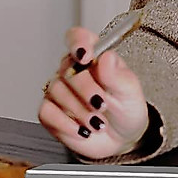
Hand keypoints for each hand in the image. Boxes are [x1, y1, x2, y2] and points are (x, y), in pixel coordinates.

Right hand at [37, 27, 150, 159]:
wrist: (121, 139)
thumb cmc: (126, 109)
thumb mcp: (130, 92)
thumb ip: (118, 75)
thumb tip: (106, 58)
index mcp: (93, 57)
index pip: (78, 38)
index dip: (78, 43)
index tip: (85, 56)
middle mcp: (73, 70)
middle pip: (67, 68)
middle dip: (85, 89)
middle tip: (101, 104)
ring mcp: (60, 90)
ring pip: (57, 91)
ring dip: (80, 111)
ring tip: (97, 122)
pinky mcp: (51, 112)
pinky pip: (47, 112)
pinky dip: (65, 124)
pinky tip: (81, 130)